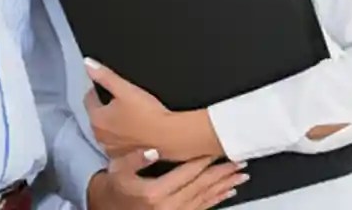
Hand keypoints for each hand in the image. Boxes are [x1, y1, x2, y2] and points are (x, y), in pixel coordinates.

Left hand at [84, 58, 178, 159]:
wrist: (169, 137)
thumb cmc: (147, 113)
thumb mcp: (125, 89)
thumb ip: (105, 75)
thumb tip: (87, 63)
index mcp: (96, 119)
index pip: (89, 99)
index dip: (97, 90)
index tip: (107, 86)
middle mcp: (99, 136)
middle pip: (97, 115)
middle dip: (104, 107)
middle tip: (120, 100)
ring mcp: (111, 149)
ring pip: (106, 130)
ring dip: (112, 123)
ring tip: (127, 115)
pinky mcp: (123, 158)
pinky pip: (116, 143)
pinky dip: (120, 136)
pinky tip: (132, 131)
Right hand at [88, 148, 247, 209]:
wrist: (110, 208)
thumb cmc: (116, 186)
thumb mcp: (118, 169)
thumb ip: (134, 159)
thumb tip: (153, 151)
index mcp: (155, 192)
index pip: (186, 172)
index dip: (204, 159)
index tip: (218, 148)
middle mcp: (168, 206)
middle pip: (202, 186)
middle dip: (222, 173)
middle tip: (240, 160)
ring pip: (206, 198)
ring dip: (225, 186)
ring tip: (241, 175)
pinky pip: (202, 208)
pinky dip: (217, 199)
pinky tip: (228, 192)